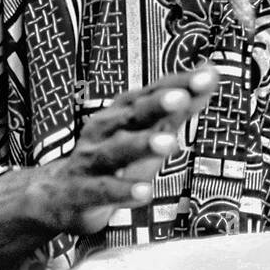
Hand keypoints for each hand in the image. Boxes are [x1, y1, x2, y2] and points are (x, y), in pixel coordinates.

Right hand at [0, 64, 218, 269]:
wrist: (58, 194)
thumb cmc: (113, 159)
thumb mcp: (147, 132)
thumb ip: (179, 109)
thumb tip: (211, 74)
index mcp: (122, 112)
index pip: (152, 93)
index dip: (178, 84)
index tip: (207, 76)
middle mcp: (105, 129)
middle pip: (133, 114)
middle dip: (157, 104)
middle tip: (182, 97)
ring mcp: (92, 160)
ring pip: (117, 150)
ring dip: (142, 145)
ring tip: (169, 142)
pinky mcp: (84, 191)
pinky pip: (104, 190)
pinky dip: (124, 190)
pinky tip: (145, 192)